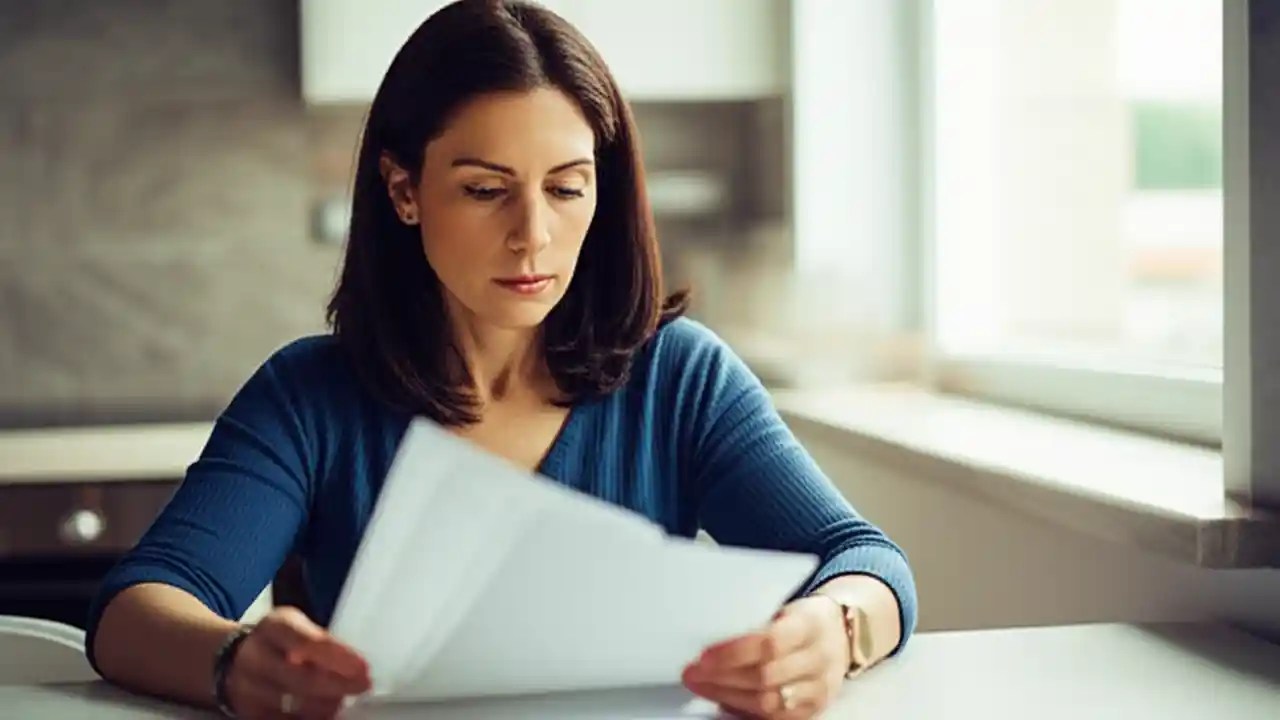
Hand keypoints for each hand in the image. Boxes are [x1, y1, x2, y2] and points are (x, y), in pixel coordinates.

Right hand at [224, 606, 371, 719]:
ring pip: (294, 706)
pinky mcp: (248, 712)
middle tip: (363, 685)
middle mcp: (255, 657)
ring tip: (342, 699)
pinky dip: (309, 719)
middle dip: (338, 685)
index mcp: (273, 627)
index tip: (363, 666)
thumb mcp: (295, 627)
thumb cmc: (277, 641)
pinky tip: (325, 714)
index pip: (308, 643)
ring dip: (326, 705)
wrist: (228, 657)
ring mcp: (248, 688)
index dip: (338, 657)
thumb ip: (320, 643)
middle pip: (301, 679)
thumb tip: (355, 667)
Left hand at [681, 596, 849, 718]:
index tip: (704, 655)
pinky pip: (777, 718)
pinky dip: (745, 712)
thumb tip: (711, 644)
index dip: (733, 652)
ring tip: (702, 687)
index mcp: (810, 625)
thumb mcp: (785, 610)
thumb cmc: (803, 620)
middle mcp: (819, 658)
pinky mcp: (815, 709)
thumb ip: (755, 625)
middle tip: (692, 673)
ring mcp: (819, 688)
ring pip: (768, 702)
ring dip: (727, 696)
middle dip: (722, 677)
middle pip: (765, 676)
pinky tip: (724, 703)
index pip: (769, 643)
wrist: (842, 635)